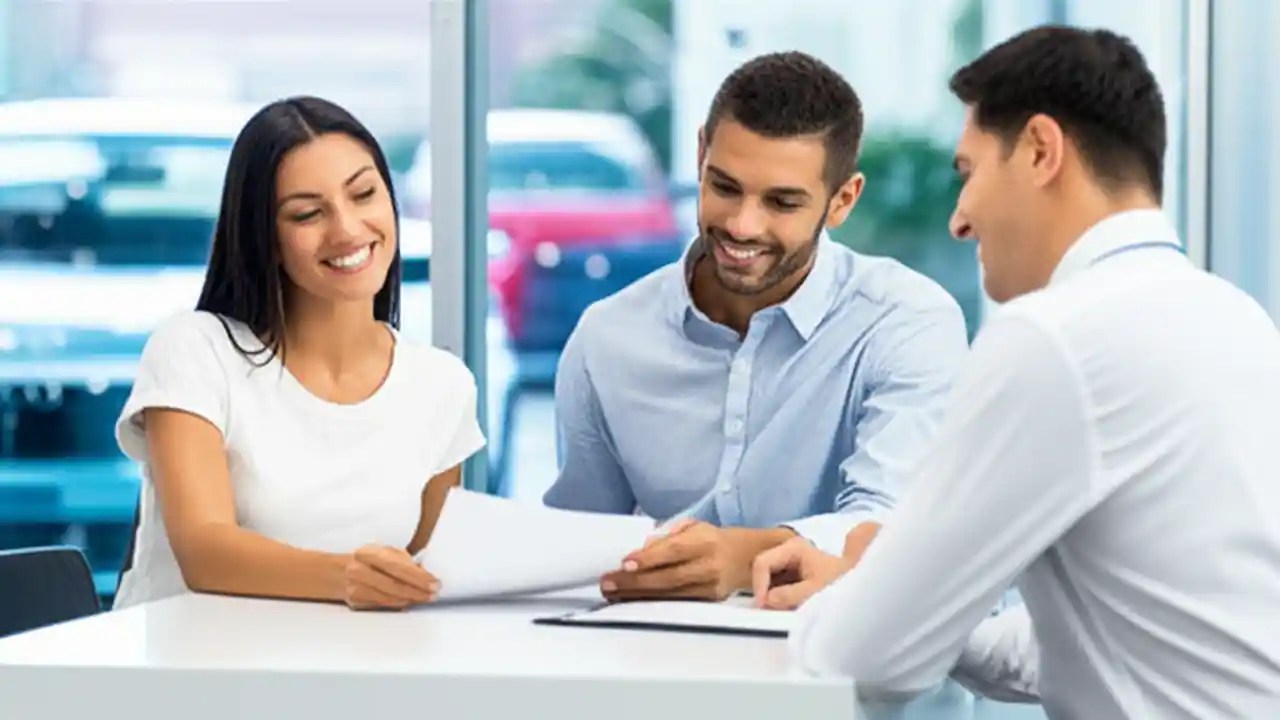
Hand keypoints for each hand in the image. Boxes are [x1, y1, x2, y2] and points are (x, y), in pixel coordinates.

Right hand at [343, 545, 438, 610]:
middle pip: (393, 584)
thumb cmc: (368, 561)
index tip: (434, 582)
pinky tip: (410, 601)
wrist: (338, 572)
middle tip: (433, 594)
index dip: (418, 576)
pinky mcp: (355, 602)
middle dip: (417, 590)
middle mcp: (359, 569)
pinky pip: (382, 604)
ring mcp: (355, 587)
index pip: (397, 566)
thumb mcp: (385, 553)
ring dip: (410, 599)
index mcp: (368, 553)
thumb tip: (425, 573)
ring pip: (388, 597)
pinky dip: (399, 604)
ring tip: (425, 598)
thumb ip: (404, 562)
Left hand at [599, 520, 761, 601]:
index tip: (625, 563)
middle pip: (669, 577)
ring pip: (669, 595)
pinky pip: (675, 604)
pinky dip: (650, 603)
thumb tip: (643, 547)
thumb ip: (668, 534)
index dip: (650, 558)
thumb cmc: (710, 540)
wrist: (744, 559)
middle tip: (608, 582)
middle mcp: (709, 566)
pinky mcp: (707, 602)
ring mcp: (709, 588)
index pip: (675, 550)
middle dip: (635, 581)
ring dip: (637, 595)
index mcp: (706, 541)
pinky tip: (630, 600)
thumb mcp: (693, 526)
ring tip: (612, 592)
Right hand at [751, 537, 852, 609]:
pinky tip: (783, 608)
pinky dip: (776, 598)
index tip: (763, 606)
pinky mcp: (793, 576)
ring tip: (777, 611)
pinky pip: (776, 585)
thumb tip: (766, 601)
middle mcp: (790, 551)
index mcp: (793, 547)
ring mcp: (791, 563)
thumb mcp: (814, 592)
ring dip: (769, 596)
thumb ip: (788, 595)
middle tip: (766, 611)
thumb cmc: (842, 585)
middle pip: (762, 569)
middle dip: (763, 590)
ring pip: (768, 578)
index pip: (762, 562)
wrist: (865, 590)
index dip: (759, 585)